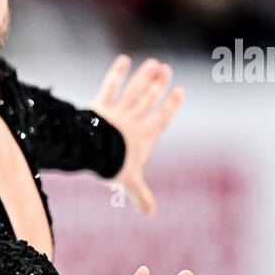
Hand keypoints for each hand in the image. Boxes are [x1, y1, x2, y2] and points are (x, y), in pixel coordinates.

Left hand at [89, 55, 183, 216]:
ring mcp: (118, 111)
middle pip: (148, 100)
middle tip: (166, 69)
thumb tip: (151, 215)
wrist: (94, 153)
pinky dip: (116, 73)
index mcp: (144, 137)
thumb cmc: (114, 167)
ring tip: (153, 63)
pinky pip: (110, 86)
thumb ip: (141, 196)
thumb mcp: (130, 183)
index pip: (161, 118)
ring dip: (143, 77)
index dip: (171, 104)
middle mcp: (133, 121)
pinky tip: (123, 60)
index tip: (180, 90)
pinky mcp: (100, 105)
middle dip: (158, 85)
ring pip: (134, 91)